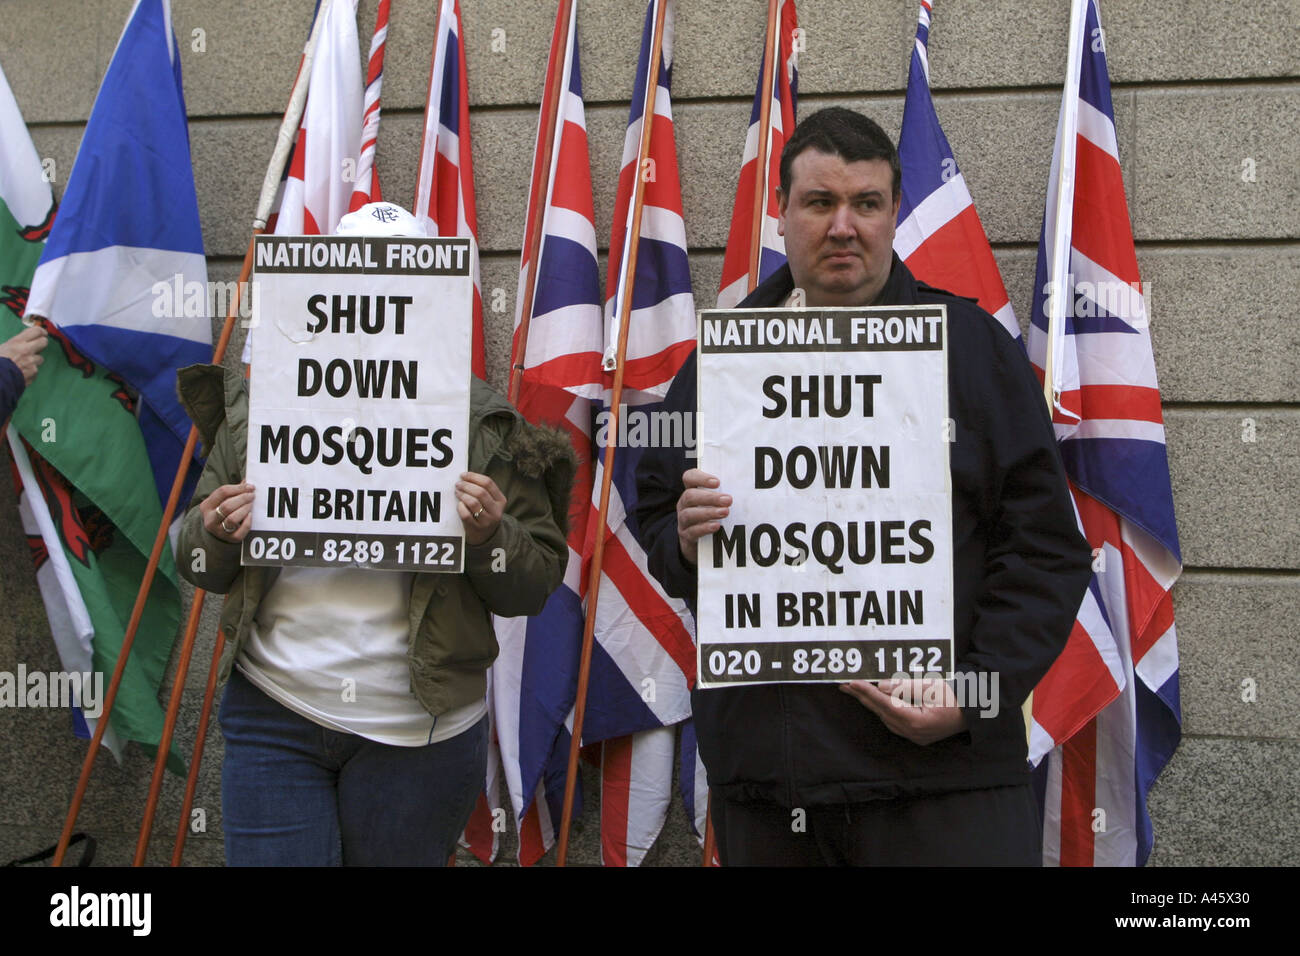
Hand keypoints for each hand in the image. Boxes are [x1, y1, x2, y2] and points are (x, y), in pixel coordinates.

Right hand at [0, 325, 48, 384]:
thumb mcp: (2, 348)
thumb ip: (15, 344)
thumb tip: (23, 341)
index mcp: (17, 342)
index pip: (36, 331)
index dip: (41, 332)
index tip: (42, 334)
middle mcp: (26, 350)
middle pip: (44, 342)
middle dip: (41, 344)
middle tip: (37, 347)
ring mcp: (31, 361)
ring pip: (40, 358)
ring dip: (34, 360)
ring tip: (23, 364)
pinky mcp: (33, 372)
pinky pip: (35, 370)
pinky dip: (30, 371)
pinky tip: (21, 372)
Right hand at [201, 481, 254, 542]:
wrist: (217, 532)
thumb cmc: (222, 511)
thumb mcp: (222, 500)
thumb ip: (234, 491)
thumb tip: (248, 481)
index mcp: (206, 506)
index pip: (222, 492)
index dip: (238, 488)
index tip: (250, 487)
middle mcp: (210, 519)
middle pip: (227, 506)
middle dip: (242, 499)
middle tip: (252, 495)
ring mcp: (219, 530)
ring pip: (232, 519)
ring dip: (245, 509)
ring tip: (251, 504)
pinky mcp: (230, 539)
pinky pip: (240, 532)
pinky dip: (247, 523)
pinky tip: (250, 516)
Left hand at [456, 472, 504, 545]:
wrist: (486, 536)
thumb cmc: (485, 514)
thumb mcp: (490, 502)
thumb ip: (482, 490)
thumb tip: (465, 477)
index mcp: (501, 500)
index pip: (488, 483)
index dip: (474, 477)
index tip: (463, 475)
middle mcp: (496, 511)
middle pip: (481, 492)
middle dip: (466, 485)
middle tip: (458, 484)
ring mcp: (487, 521)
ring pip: (473, 502)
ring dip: (462, 495)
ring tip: (457, 492)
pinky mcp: (477, 528)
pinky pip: (466, 514)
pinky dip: (460, 507)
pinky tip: (458, 504)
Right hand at [676, 468, 730, 565]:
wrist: (701, 546)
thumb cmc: (712, 518)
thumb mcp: (716, 504)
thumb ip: (723, 495)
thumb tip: (745, 489)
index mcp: (691, 491)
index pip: (689, 477)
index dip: (701, 478)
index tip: (717, 482)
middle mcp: (684, 505)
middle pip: (690, 496)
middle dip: (710, 497)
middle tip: (728, 500)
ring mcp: (683, 521)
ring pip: (689, 514)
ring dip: (708, 512)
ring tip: (725, 512)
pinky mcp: (686, 536)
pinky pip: (692, 531)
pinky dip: (704, 528)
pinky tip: (716, 526)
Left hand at [839, 677, 967, 745]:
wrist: (975, 712)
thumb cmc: (956, 697)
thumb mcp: (932, 686)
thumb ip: (905, 686)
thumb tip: (881, 687)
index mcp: (917, 722)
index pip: (885, 704)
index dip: (867, 692)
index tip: (852, 682)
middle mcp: (913, 733)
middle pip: (881, 712)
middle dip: (862, 697)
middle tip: (843, 684)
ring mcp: (915, 736)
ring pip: (885, 717)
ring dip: (870, 703)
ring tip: (854, 689)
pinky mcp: (917, 734)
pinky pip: (893, 721)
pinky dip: (882, 709)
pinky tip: (874, 700)